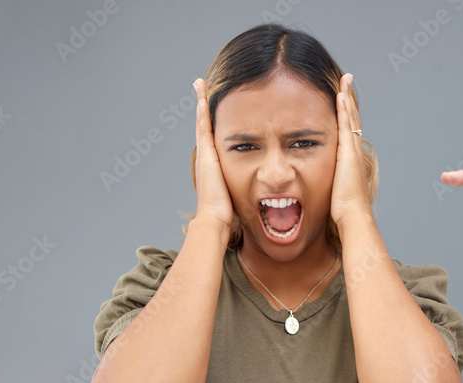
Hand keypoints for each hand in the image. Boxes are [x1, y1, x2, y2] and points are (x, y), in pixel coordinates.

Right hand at [192, 78, 234, 230]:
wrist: (216, 219)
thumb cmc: (228, 212)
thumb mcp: (239, 195)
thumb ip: (245, 190)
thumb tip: (261, 195)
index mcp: (214, 164)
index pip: (214, 137)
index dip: (213, 122)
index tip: (212, 108)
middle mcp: (206, 156)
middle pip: (204, 124)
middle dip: (203, 106)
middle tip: (202, 86)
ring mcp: (204, 153)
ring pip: (202, 121)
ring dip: (201, 102)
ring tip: (201, 84)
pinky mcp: (206, 153)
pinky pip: (203, 125)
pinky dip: (202, 109)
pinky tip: (203, 95)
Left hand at [331, 73, 371, 226]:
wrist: (353, 215)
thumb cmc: (343, 209)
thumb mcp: (334, 190)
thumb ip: (329, 181)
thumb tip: (318, 184)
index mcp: (350, 159)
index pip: (348, 130)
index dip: (346, 114)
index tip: (342, 99)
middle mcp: (354, 151)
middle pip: (352, 119)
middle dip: (348, 100)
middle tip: (347, 81)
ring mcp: (353, 150)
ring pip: (351, 118)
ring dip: (347, 98)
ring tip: (345, 80)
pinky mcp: (348, 152)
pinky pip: (347, 124)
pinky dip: (345, 109)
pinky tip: (340, 95)